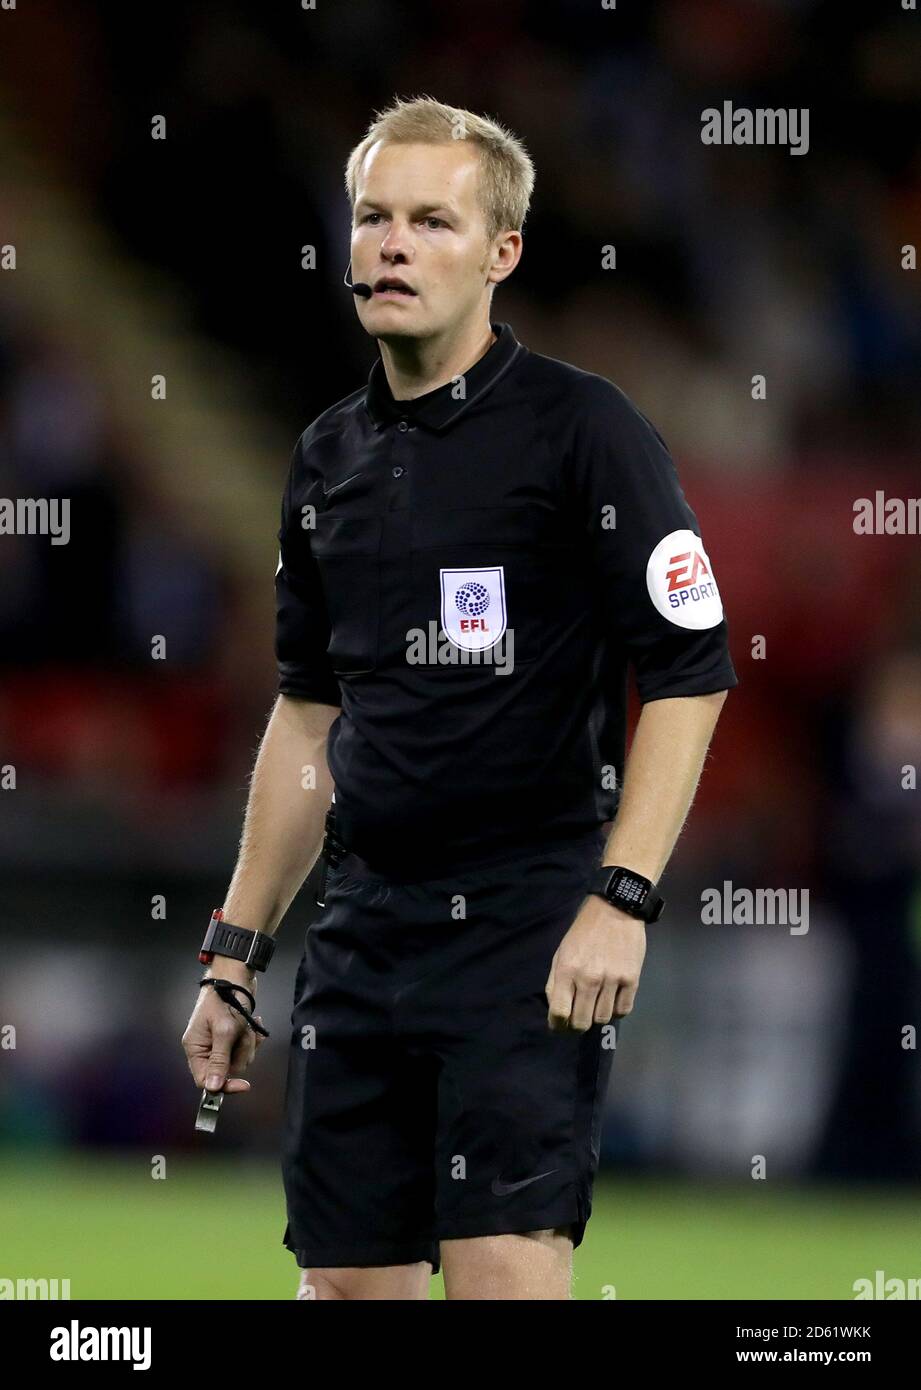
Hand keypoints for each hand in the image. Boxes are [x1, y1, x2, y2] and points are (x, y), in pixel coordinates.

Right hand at [181, 962, 264, 1094]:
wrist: (236, 975)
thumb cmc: (225, 998)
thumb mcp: (224, 1031)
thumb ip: (219, 1060)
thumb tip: (212, 1088)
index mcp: (195, 1048)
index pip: (205, 1080)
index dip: (223, 1086)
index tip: (244, 1085)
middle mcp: (206, 1048)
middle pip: (226, 1070)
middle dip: (240, 1054)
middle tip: (243, 1035)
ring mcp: (220, 1042)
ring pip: (239, 1059)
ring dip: (248, 1043)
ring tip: (247, 1026)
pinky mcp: (233, 1036)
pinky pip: (246, 1048)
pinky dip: (253, 1038)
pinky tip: (255, 1025)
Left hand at [545, 896, 645, 1031]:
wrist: (616, 910)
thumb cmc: (583, 932)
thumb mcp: (561, 952)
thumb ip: (555, 982)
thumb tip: (556, 1011)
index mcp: (567, 970)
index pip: (560, 1013)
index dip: (558, 1025)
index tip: (560, 1026)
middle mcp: (589, 978)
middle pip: (581, 1022)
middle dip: (576, 1026)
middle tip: (578, 1020)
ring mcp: (612, 980)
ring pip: (602, 1019)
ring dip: (597, 1017)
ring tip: (596, 1006)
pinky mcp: (632, 979)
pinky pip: (623, 1010)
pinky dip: (617, 1011)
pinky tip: (612, 1001)